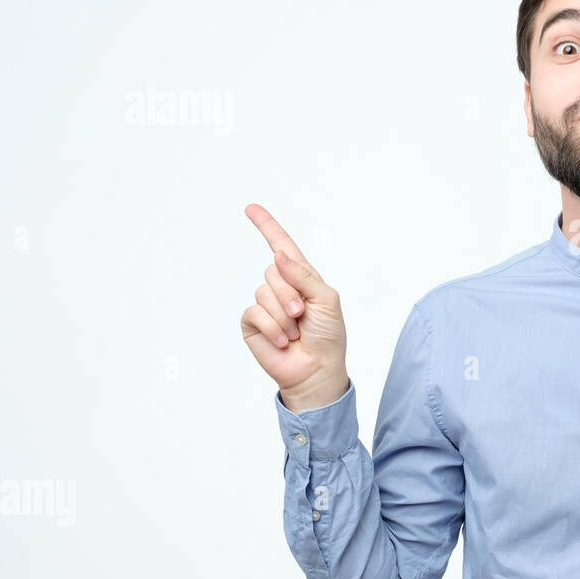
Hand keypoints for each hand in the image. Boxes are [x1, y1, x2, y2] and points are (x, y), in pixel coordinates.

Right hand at [240, 203, 348, 409]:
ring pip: (264, 291)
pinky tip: (283, 341)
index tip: (251, 208)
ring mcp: (265, 305)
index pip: (281, 247)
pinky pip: (255, 312)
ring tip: (296, 332)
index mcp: (302, 278)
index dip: (267, 227)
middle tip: (304, 316)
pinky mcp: (252, 323)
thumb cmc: (328, 336)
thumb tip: (278, 254)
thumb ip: (303, 275)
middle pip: (274, 270)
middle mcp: (281, 288)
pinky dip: (272, 328)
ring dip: (284, 316)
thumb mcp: (326, 299)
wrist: (317, 370)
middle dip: (291, 294)